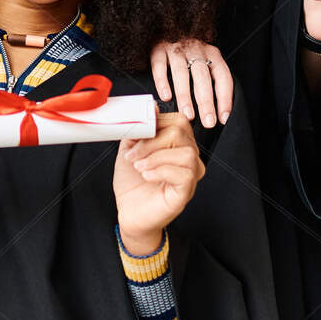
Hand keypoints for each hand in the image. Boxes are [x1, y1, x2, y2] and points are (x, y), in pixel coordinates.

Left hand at [114, 111, 204, 252]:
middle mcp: (188, 156)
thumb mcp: (130, 149)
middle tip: (132, 155)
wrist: (129, 213)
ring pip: (185, 152)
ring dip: (156, 157)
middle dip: (152, 141)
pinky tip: (146, 176)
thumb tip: (151, 106)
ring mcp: (191, 174)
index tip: (135, 134)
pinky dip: (160, 171)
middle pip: (181, 132)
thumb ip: (139, 129)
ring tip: (139, 167)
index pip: (178, 120)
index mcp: (177, 143)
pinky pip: (183, 173)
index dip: (155, 122)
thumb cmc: (132, 183)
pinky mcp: (187, 190)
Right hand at [149, 38, 233, 127]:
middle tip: (208, 122)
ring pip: (182, 73)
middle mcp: (196, 50)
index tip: (223, 117)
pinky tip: (166, 97)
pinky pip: (160, 65)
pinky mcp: (158, 48)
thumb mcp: (206, 59)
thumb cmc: (189, 50)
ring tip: (188, 115)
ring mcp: (177, 49)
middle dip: (206, 102)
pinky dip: (162, 81)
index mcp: (212, 53)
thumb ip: (211, 79)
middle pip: (203, 77)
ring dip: (185, 96)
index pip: (223, 77)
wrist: (167, 25)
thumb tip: (219, 111)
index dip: (225, 98)